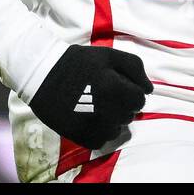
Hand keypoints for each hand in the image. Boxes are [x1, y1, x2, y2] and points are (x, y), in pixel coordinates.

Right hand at [28, 44, 152, 148]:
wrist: (43, 75)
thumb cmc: (79, 62)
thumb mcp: (109, 55)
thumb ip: (135, 68)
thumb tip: (150, 89)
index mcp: (116, 89)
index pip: (140, 100)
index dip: (130, 91)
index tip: (116, 85)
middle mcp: (108, 111)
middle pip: (130, 114)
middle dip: (121, 104)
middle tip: (102, 92)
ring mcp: (95, 127)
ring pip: (118, 128)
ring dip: (112, 118)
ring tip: (94, 104)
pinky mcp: (82, 137)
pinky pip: (103, 139)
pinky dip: (99, 130)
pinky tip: (88, 116)